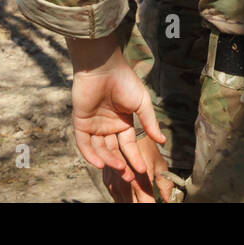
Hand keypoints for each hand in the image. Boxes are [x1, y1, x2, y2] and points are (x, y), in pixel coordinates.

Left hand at [69, 37, 165, 180]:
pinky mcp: (80, 122)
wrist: (104, 67)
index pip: (128, 144)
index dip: (134, 157)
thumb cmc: (125, 81)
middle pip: (114, 150)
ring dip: (108, 160)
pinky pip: (84, 143)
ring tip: (119, 168)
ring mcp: (94, 125)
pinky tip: (100, 164)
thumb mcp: (142, 103)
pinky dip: (90, 155)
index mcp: (123, 122)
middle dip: (121, 164)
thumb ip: (150, 123)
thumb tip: (162, 141)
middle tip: (129, 177)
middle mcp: (108, 126)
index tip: (141, 170)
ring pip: (100, 149)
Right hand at [102, 134, 174, 202]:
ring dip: (130, 202)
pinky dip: (122, 198)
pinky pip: (114, 196)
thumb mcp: (160, 165)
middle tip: (147, 200)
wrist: (127, 134)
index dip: (151, 204)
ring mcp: (115, 184)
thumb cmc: (147, 149)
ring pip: (121, 202)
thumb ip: (165, 185)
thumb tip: (170, 201)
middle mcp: (126, 185)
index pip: (146, 204)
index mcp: (141, 181)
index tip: (155, 203)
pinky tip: (130, 196)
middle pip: (132, 204)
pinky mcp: (108, 181)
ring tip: (139, 198)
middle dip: (140, 203)